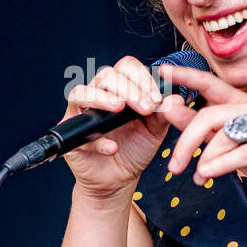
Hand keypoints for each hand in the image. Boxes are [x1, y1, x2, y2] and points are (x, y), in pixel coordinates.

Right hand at [60, 56, 194, 201]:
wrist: (120, 179)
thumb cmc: (135, 149)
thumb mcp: (155, 129)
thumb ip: (164, 113)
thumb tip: (176, 97)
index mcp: (120, 88)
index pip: (126, 67)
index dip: (142, 78)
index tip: (157, 99)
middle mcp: (98, 95)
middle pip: (105, 75)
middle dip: (128, 89)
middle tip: (146, 108)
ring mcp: (80, 113)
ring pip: (81, 92)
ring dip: (103, 99)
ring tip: (119, 109)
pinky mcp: (69, 134)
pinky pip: (76, 129)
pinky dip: (97, 139)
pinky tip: (112, 147)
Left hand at [158, 63, 246, 215]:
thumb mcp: (222, 142)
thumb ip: (195, 125)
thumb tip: (167, 107)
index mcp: (238, 104)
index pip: (209, 83)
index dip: (186, 75)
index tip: (162, 70)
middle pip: (209, 115)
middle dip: (186, 141)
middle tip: (173, 166)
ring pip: (225, 135)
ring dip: (205, 158)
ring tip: (197, 177)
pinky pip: (245, 153)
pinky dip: (222, 165)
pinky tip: (207, 174)